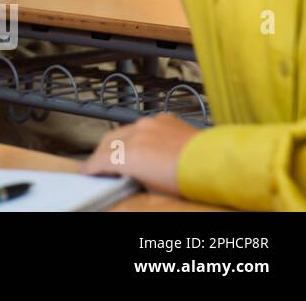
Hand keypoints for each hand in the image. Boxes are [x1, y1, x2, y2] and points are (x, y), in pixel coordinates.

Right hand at [82, 114, 198, 196]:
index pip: (99, 160)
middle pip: (107, 141)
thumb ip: (133, 176)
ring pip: (124, 130)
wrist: (218, 164)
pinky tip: (146, 143)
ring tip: (122, 153)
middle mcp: (136, 134)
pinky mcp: (165, 119)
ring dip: (119, 142)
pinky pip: (144, 124)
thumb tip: (128, 175)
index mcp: (129, 154)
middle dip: (100, 153)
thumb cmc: (191, 178)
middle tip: (99, 164)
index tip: (88, 172)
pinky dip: (140, 134)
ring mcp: (150, 123)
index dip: (91, 168)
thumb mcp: (153, 186)